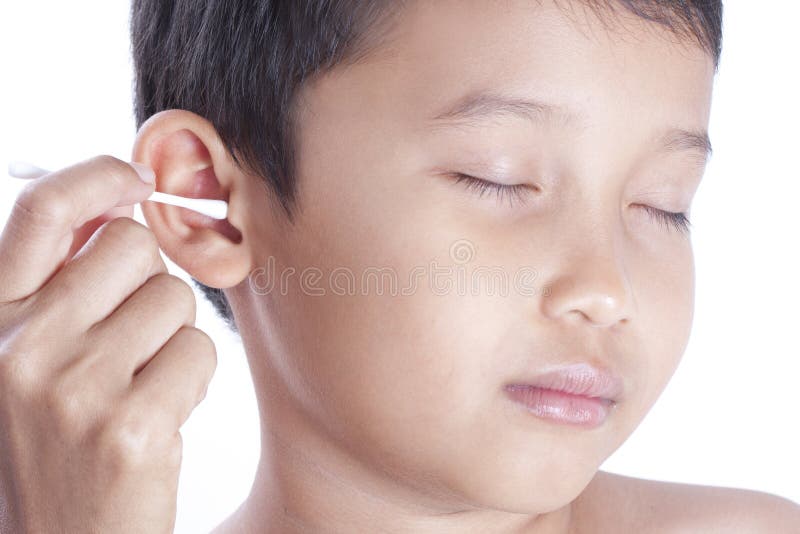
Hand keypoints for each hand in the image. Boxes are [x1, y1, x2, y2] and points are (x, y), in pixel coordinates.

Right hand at [0, 155, 216, 532]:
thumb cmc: (55, 448)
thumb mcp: (28, 364)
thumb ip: (58, 290)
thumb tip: (118, 210)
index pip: (42, 211)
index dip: (98, 177)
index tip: (137, 179)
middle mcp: (20, 348)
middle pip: (134, 246)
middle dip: (148, 284)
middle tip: (131, 342)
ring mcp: (74, 388)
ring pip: (176, 299)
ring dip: (172, 339)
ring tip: (138, 391)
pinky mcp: (131, 427)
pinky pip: (199, 351)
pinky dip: (192, 381)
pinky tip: (157, 421)